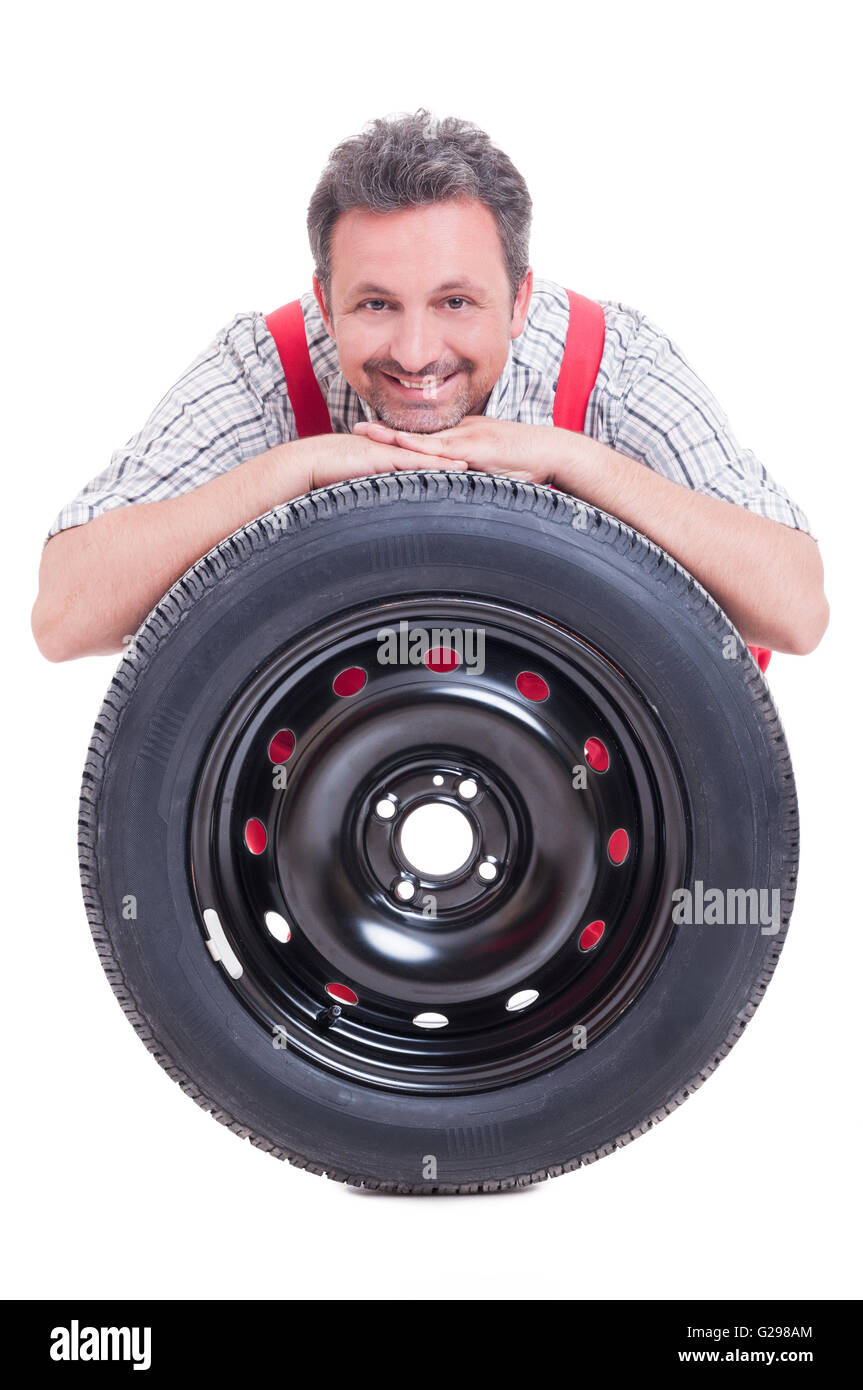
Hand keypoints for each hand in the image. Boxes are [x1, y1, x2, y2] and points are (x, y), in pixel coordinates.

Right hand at [289, 432, 468, 490]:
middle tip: (487, 461)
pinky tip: (456, 468)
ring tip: (482, 465)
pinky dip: (437, 465)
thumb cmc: (331, 475)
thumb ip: (380, 489)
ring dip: (455, 460)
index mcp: (392, 456)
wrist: (310, 463)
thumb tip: (391, 507)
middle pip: (434, 453)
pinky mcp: (385, 459)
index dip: (448, 460)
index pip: (426, 457)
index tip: (472, 464)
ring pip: (430, 456)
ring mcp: (391, 453)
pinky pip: (416, 461)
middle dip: (460, 456)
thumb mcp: (363, 483)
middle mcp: (395, 451)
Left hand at [352, 416, 580, 485]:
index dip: (397, 434)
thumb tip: (459, 490)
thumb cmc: (527, 463)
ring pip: (422, 437)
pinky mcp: (474, 447)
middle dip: (385, 430)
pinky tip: (397, 447)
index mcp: (463, 436)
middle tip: (356, 428)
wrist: (552, 451)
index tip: (373, 433)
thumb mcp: (494, 470)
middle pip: (416, 432)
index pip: (424, 436)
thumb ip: (474, 476)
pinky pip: (440, 448)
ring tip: (366, 434)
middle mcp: (460, 432)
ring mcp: (466, 437)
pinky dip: (418, 448)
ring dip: (393, 435)